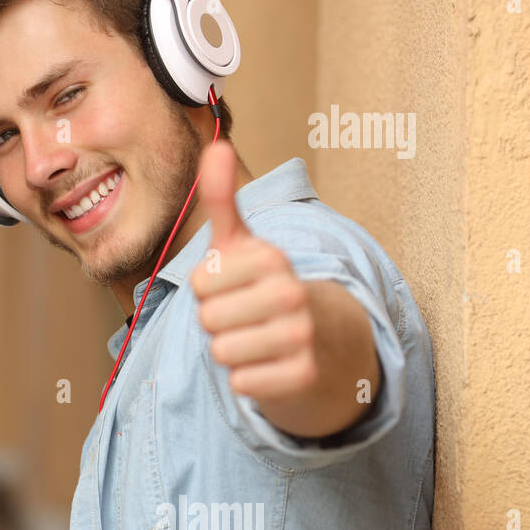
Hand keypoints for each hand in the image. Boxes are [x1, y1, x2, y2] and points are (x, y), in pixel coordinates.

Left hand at [188, 140, 316, 401]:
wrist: (328, 346)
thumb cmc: (270, 291)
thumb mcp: (246, 245)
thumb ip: (225, 199)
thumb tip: (217, 145)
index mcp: (272, 258)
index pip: (200, 283)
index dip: (210, 291)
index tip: (237, 288)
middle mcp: (292, 293)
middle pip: (207, 320)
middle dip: (218, 323)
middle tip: (247, 318)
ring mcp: (302, 335)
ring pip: (222, 352)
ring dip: (232, 352)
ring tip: (258, 340)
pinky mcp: (303, 376)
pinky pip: (241, 383)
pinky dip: (249, 380)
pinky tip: (271, 366)